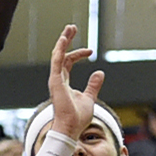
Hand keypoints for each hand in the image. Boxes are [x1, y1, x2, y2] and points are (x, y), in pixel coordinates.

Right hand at [45, 25, 105, 143]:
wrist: (71, 128)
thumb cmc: (78, 117)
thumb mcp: (89, 97)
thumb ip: (93, 85)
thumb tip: (100, 73)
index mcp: (63, 82)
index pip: (68, 62)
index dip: (78, 54)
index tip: (90, 50)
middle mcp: (57, 79)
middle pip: (60, 54)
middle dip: (66, 40)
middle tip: (72, 27)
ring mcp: (55, 80)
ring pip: (58, 55)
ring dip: (63, 40)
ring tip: (70, 28)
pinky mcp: (55, 81)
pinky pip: (57, 61)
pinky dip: (60, 50)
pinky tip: (64, 39)